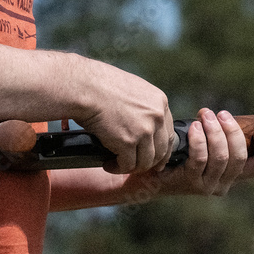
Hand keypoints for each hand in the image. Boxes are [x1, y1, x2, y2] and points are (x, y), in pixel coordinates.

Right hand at [70, 56, 173, 174]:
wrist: (85, 87)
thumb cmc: (100, 85)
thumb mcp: (132, 90)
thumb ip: (143, 107)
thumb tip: (141, 124)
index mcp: (159, 102)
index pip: (168, 134)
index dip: (162, 151)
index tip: (156, 160)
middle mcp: (156, 116)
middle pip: (160, 151)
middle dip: (148, 163)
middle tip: (135, 166)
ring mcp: (144, 130)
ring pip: (145, 161)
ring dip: (131, 167)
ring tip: (117, 164)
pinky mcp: (128, 142)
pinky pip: (127, 165)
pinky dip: (117, 168)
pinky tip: (108, 164)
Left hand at [134, 108, 253, 196]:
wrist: (144, 176)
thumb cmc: (173, 156)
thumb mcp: (201, 147)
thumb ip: (217, 138)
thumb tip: (225, 117)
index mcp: (231, 176)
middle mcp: (223, 185)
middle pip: (240, 157)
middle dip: (232, 130)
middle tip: (220, 114)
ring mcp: (207, 186)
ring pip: (222, 156)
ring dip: (216, 131)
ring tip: (206, 115)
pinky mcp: (190, 183)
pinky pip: (201, 158)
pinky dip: (200, 139)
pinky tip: (194, 127)